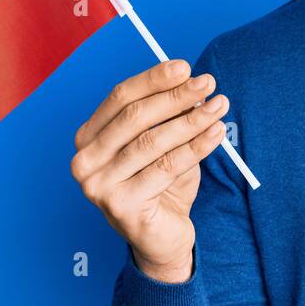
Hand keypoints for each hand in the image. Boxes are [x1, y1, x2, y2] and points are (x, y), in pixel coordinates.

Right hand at [70, 59, 229, 282]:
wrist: (163, 239)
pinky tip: (216, 133)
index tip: (185, 66)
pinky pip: (166, 167)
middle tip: (208, 83)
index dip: (153, 80)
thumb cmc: (161, 186)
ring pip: (153, 142)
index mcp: (89, 138)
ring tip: (219, 106)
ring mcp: (98, 186)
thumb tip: (191, 82)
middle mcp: (85, 161)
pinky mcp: (121, 206)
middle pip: (134, 117)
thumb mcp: (164, 144)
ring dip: (191, 120)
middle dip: (175, 96)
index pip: (120, 97)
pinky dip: (196, 147)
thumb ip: (168, 116)